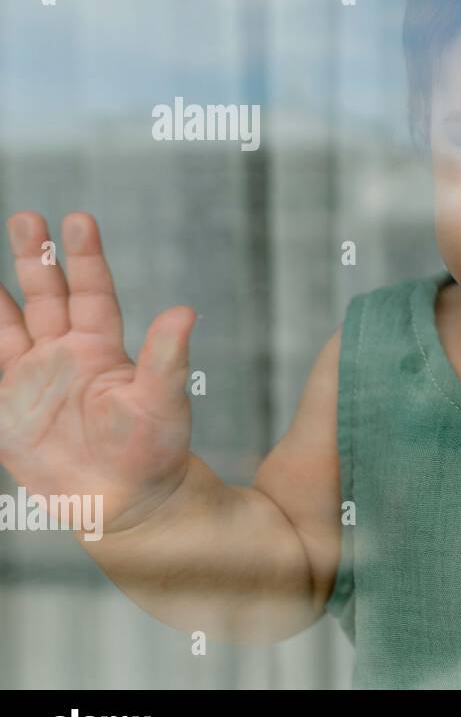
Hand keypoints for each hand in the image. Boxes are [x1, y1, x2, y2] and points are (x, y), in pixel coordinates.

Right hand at [0, 212, 196, 535]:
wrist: (124, 500)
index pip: (92, 292)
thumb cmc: (154, 449)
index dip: (86, 257)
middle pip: (47, 296)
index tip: (79, 219)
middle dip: (35, 257)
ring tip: (1, 252)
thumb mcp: (162, 401)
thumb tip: (185, 312)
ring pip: (10, 322)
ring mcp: (34, 377)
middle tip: (26, 216)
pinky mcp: (8, 406)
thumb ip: (165, 357)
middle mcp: (67, 353)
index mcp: (104, 347)